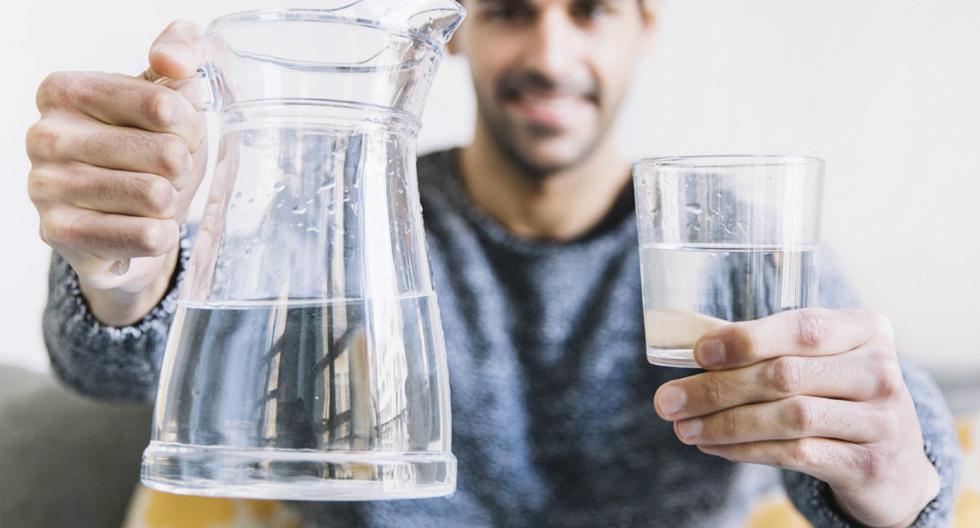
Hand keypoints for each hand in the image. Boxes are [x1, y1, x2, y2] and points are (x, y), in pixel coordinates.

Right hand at [27, 21, 206, 325]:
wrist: (128, 222)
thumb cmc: (150, 150)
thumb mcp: (172, 95)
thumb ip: (180, 52)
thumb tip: (173, 62)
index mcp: (65, 91)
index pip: (165, 106)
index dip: (189, 127)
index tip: (174, 133)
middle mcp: (44, 135)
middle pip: (167, 154)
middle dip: (182, 169)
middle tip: (164, 173)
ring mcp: (45, 187)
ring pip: (157, 196)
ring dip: (171, 203)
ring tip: (151, 199)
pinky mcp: (60, 234)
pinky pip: (146, 236)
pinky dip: (161, 235)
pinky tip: (146, 228)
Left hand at [653, 308, 939, 527]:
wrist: (896, 467)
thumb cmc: (837, 397)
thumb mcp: (815, 361)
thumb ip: (763, 346)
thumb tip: (687, 337)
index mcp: (866, 330)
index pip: (803, 328)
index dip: (746, 339)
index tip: (698, 352)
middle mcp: (880, 371)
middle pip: (786, 376)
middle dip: (717, 388)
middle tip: (667, 400)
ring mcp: (881, 421)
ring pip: (788, 418)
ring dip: (724, 423)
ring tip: (682, 427)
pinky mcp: (869, 464)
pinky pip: (796, 454)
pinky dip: (745, 450)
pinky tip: (713, 446)